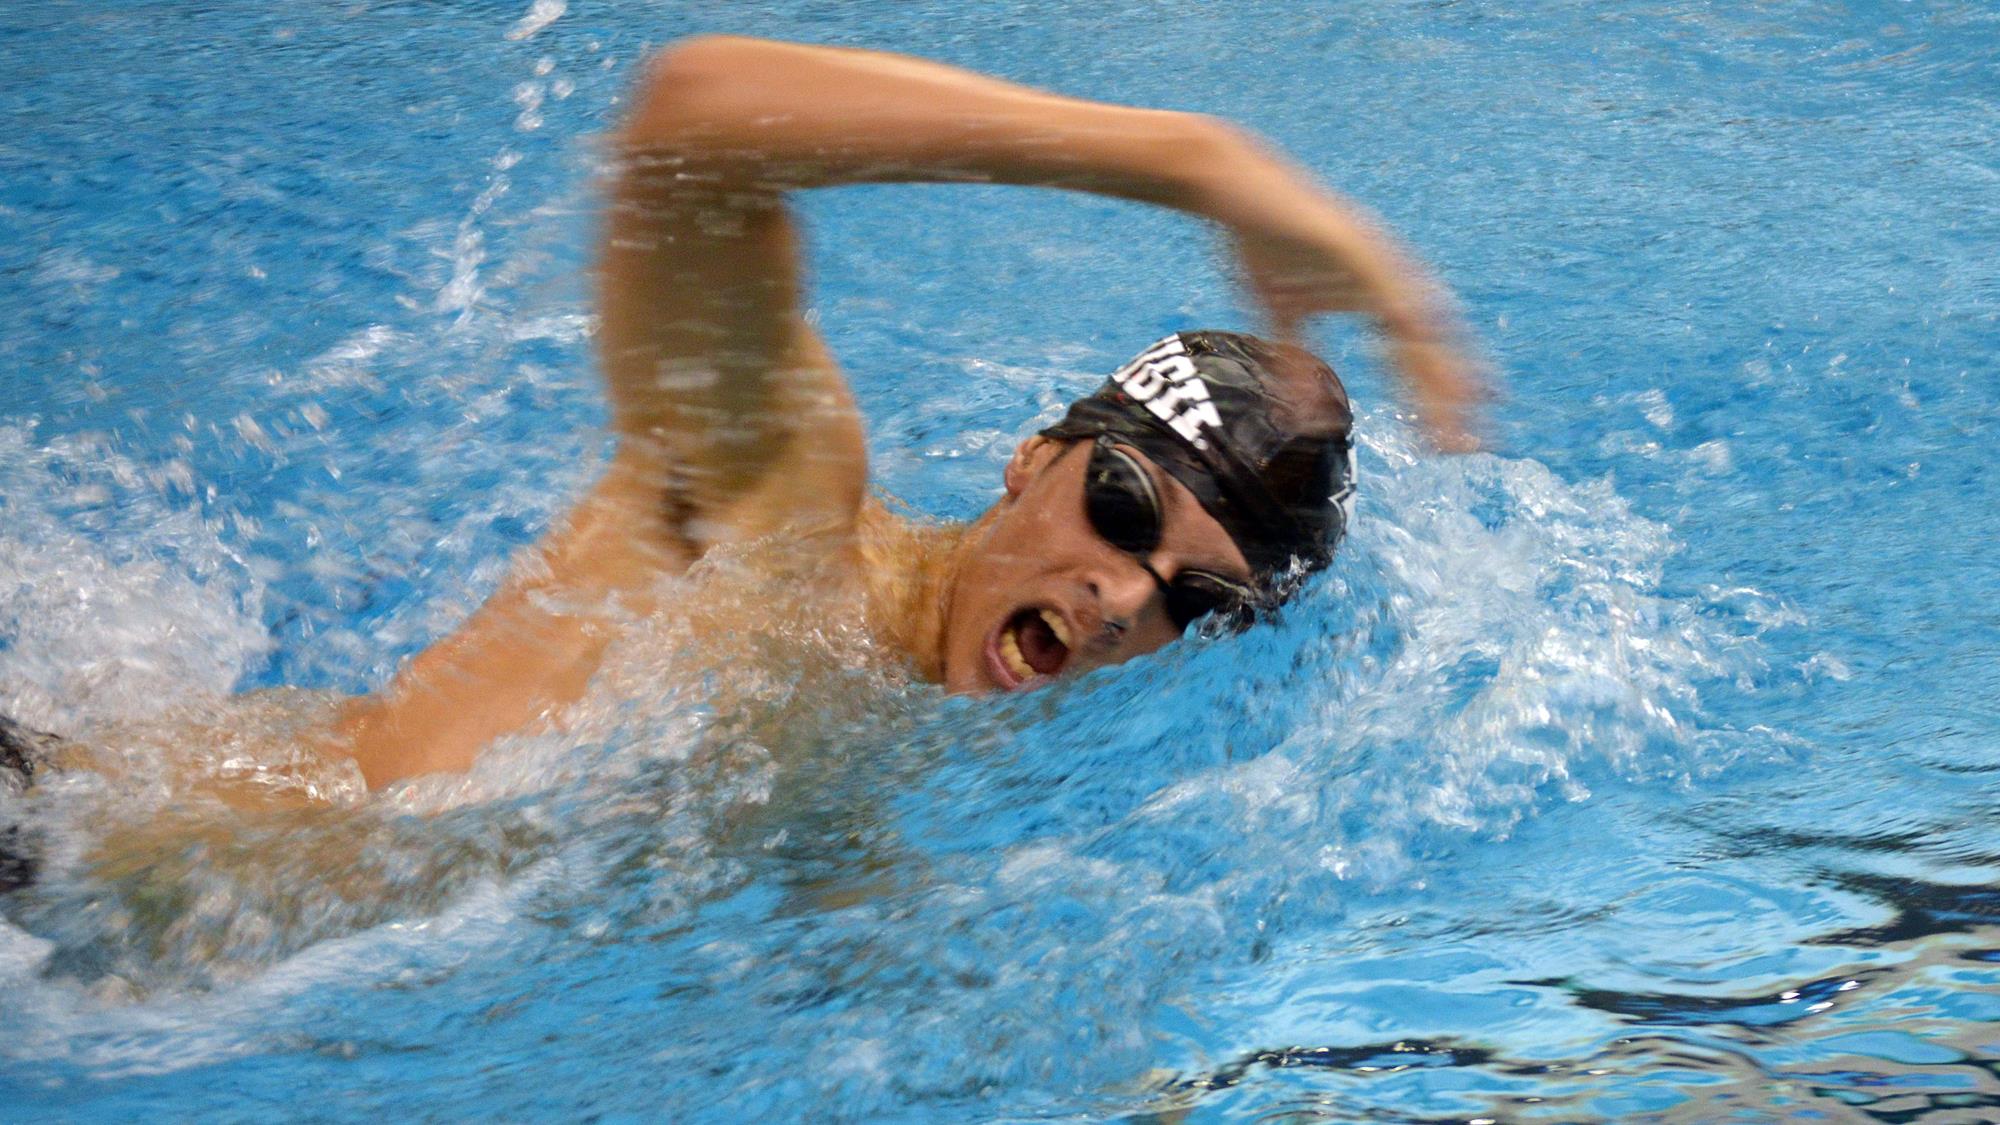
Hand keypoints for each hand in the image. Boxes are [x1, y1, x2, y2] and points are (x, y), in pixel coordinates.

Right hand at [1199, 133, 1484, 451]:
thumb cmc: (1256, 243)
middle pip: (1430, 348)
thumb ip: (1296, 362)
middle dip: (1452, 399)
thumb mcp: (1280, 314)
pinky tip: (1424, 349)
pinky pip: (1387, 287)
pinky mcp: (1354, 242)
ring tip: (1461, 413)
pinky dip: (1409, 318)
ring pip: (1420, 325)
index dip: (1440, 396)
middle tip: (1469, 447)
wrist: (1230, 186)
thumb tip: (1302, 417)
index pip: (1415, 356)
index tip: (1457, 438)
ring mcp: (1375, 259)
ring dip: (1441, 371)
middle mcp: (1387, 278)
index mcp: (1375, 295)